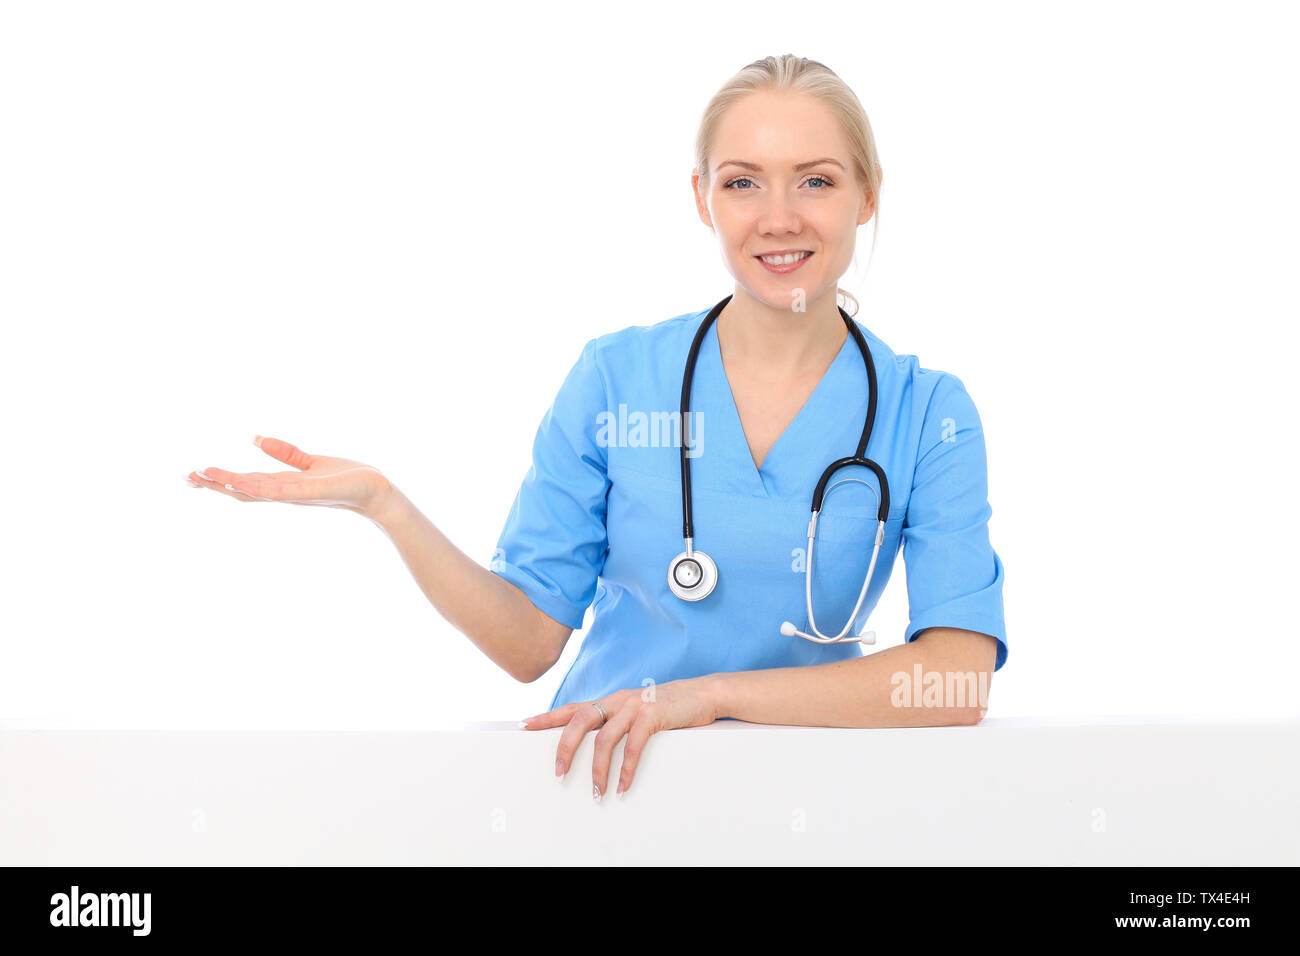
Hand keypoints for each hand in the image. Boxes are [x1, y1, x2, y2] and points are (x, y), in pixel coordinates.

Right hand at [185, 435, 391, 516]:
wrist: (376, 491)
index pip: (245, 483)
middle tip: (186, 477)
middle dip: (214, 484)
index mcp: (282, 484)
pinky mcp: (308, 492)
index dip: (220, 479)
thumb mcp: (310, 462)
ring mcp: (294, 494)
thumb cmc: (347, 479)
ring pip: (253, 491)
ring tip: (203, 475)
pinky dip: (257, 487)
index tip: (195, 473)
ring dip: (228, 484)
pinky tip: (238, 481)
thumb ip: (285, 453)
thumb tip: (255, 439)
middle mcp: (284, 493)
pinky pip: (277, 490)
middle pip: (242, 490)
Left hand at [519, 677, 720, 799]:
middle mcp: (618, 700)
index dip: (547, 716)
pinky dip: (626, 769)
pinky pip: (633, 745)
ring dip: (597, 769)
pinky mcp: (653, 715)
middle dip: (565, 747)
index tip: (524, 725)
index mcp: (611, 699)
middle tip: (558, 773)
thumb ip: (617, 720)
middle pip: (580, 720)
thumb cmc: (669, 706)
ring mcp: (635, 706)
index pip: (572, 707)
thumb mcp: (638, 710)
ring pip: (604, 738)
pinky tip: (623, 786)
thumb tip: (596, 743)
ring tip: (596, 793)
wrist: (704, 694)